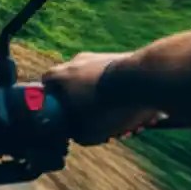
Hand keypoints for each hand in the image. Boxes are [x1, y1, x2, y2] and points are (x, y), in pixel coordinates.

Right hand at [42, 52, 164, 144]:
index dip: (54, 101)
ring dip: (114, 103)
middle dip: (90, 106)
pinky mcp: (124, 56)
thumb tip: (79, 133)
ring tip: (130, 123)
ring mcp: (101, 56)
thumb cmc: (109, 107)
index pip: (47, 84)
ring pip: (103, 84)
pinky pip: (123, 79)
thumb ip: (78, 133)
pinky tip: (143, 112)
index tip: (65, 114)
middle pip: (77, 86)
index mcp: (61, 75)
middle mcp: (77, 61)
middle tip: (103, 123)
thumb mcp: (89, 132)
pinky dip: (130, 95)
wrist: (143, 80)